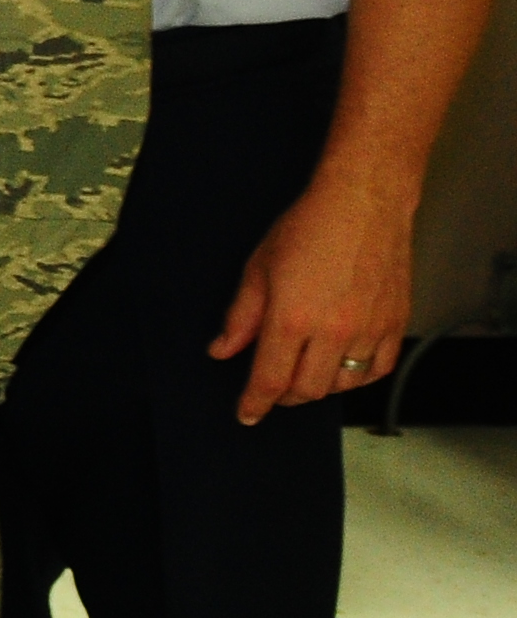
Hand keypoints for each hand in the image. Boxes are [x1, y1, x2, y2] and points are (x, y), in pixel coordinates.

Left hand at [212, 171, 417, 424]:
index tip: (247, 414)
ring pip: (342, 384)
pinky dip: (358, 377)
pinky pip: (378, 370)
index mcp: (292, 318)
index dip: (255, 403)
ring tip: (305, 370)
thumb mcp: (258, 269)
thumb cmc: (309, 228)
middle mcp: (333, 331)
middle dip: (284, 395)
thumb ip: (241, 317)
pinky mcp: (395, 324)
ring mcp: (369, 330)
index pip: (270, 379)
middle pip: (307, 390)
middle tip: (273, 388)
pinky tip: (342, 366)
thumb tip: (223, 350)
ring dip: (320, 386)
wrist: (363, 203)